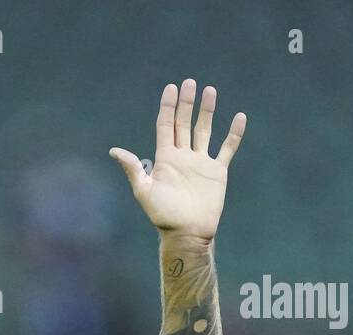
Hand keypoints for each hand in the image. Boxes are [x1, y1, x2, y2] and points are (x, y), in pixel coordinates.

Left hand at [109, 79, 245, 240]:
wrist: (187, 233)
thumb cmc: (163, 215)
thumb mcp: (144, 190)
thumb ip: (133, 168)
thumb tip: (114, 151)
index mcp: (165, 159)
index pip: (165, 126)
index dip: (168, 107)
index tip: (171, 88)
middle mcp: (182, 157)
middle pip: (184, 123)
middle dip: (186, 103)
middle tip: (189, 82)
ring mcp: (200, 163)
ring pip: (204, 130)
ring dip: (207, 111)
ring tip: (210, 90)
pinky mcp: (217, 172)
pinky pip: (227, 148)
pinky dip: (233, 134)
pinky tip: (239, 117)